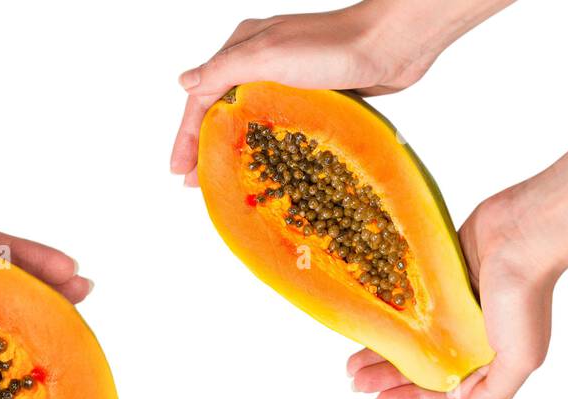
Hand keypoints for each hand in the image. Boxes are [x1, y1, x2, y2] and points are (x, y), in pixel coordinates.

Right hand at [170, 2, 514, 183]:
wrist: (390, 44)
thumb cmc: (330, 48)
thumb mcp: (267, 55)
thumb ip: (224, 70)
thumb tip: (183, 84)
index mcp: (243, 50)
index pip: (202, 97)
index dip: (187, 135)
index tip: (178, 170)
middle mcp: (260, 64)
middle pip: (221, 112)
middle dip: (205, 148)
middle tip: (194, 185)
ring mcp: (286, 81)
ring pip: (247, 122)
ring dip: (232, 152)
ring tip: (222, 182)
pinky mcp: (311, 97)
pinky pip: (275, 127)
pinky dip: (263, 149)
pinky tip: (263, 170)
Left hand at [349, 137, 567, 398]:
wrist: (522, 235)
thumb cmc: (525, 298)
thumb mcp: (520, 357)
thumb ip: (496, 390)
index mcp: (486, 357)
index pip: (441, 389)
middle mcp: (468, 336)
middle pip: (419, 365)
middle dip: (386, 378)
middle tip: (356, 384)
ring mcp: (453, 307)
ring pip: (410, 337)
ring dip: (381, 351)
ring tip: (351, 364)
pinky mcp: (440, 279)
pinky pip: (409, 304)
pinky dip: (390, 316)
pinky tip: (368, 326)